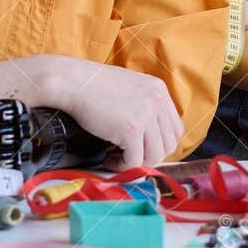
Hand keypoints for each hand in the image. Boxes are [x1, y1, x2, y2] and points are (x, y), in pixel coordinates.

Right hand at [33, 54, 183, 168]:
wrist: (72, 82)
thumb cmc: (94, 86)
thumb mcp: (130, 88)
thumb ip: (144, 105)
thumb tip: (149, 135)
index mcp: (159, 90)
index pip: (176, 128)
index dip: (161, 143)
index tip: (143, 148)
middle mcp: (157, 101)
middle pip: (168, 144)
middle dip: (150, 156)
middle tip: (129, 157)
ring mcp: (145, 115)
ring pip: (155, 155)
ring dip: (137, 163)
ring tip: (117, 159)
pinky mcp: (131, 129)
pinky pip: (135, 161)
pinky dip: (122, 166)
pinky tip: (109, 160)